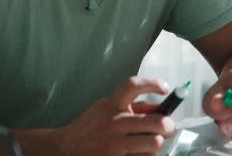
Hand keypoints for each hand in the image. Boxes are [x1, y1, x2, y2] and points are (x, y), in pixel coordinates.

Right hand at [54, 77, 175, 155]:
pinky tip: (136, 153)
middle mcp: (114, 123)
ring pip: (155, 144)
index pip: (134, 85)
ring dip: (155, 144)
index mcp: (112, 105)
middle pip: (159, 123)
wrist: (63, 150)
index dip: (153, 83)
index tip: (165, 89)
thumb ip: (134, 106)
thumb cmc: (90, 127)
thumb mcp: (107, 108)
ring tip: (146, 144)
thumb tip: (162, 107)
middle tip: (166, 128)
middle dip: (168, 126)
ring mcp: (114, 145)